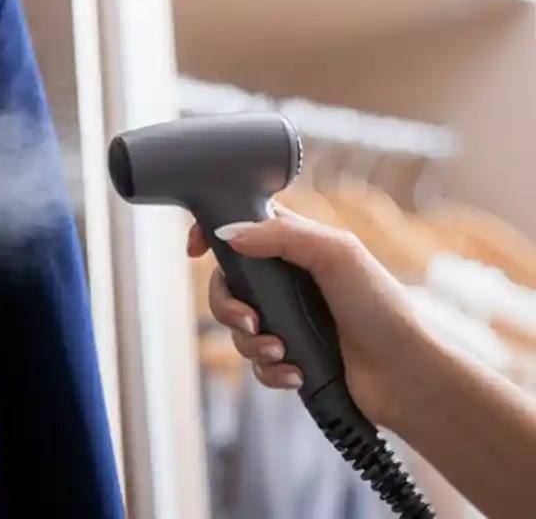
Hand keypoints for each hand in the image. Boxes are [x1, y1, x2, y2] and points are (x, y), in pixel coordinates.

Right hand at [189, 205, 423, 426]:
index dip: (212, 235)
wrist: (404, 372)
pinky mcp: (291, 357)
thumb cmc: (380, 307)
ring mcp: (288, 320)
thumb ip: (281, 234)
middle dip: (228, 306)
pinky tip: (295, 372)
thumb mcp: (336, 253)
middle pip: (226, 285)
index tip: (197, 249)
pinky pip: (257, 364)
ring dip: (253, 344)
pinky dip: (271, 370)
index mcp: (297, 247)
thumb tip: (227, 234)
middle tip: (249, 321)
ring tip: (283, 351)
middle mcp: (287, 282)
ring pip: (237, 329)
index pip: (241, 229)